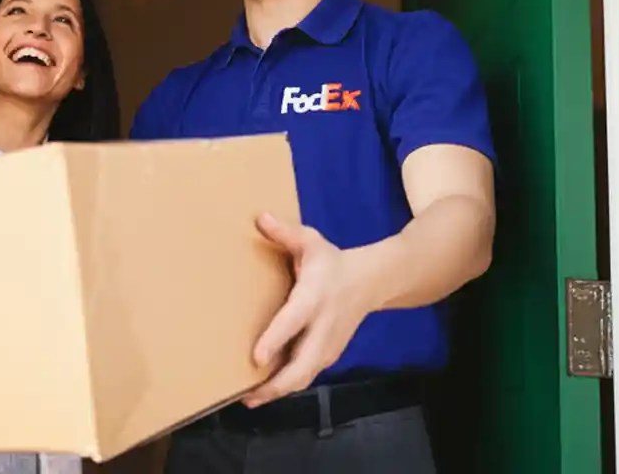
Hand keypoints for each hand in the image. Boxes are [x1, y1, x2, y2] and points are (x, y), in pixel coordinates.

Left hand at [242, 213, 374, 408]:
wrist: (372, 282)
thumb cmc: (333, 262)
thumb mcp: (311, 242)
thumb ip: (285, 233)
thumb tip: (259, 218)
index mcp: (314, 298)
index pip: (293, 323)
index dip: (275, 341)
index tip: (256, 358)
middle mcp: (323, 327)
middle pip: (302, 365)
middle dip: (276, 384)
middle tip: (247, 395)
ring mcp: (328, 345)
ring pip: (305, 377)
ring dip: (279, 391)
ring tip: (250, 399)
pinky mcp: (329, 355)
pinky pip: (307, 375)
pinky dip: (288, 386)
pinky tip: (265, 391)